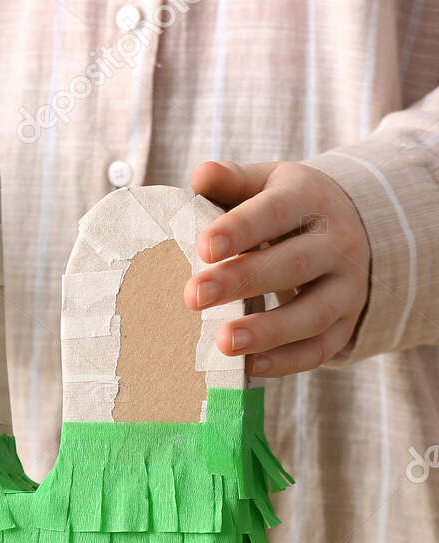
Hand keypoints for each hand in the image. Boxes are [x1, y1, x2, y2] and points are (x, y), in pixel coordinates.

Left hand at [185, 160, 370, 376]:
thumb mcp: (263, 184)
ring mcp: (346, 286)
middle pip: (292, 264)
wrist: (349, 228)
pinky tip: (250, 367)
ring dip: (268, 331)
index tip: (203, 248)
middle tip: (193, 297)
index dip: (239, 229)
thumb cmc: (284, 208)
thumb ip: (230, 181)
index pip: (274, 212)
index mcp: (309, 200)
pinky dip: (287, 362)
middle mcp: (336, 243)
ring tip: (224, 343)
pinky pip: (320, 348)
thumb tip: (200, 174)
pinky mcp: (345, 322)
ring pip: (312, 313)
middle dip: (243, 281)